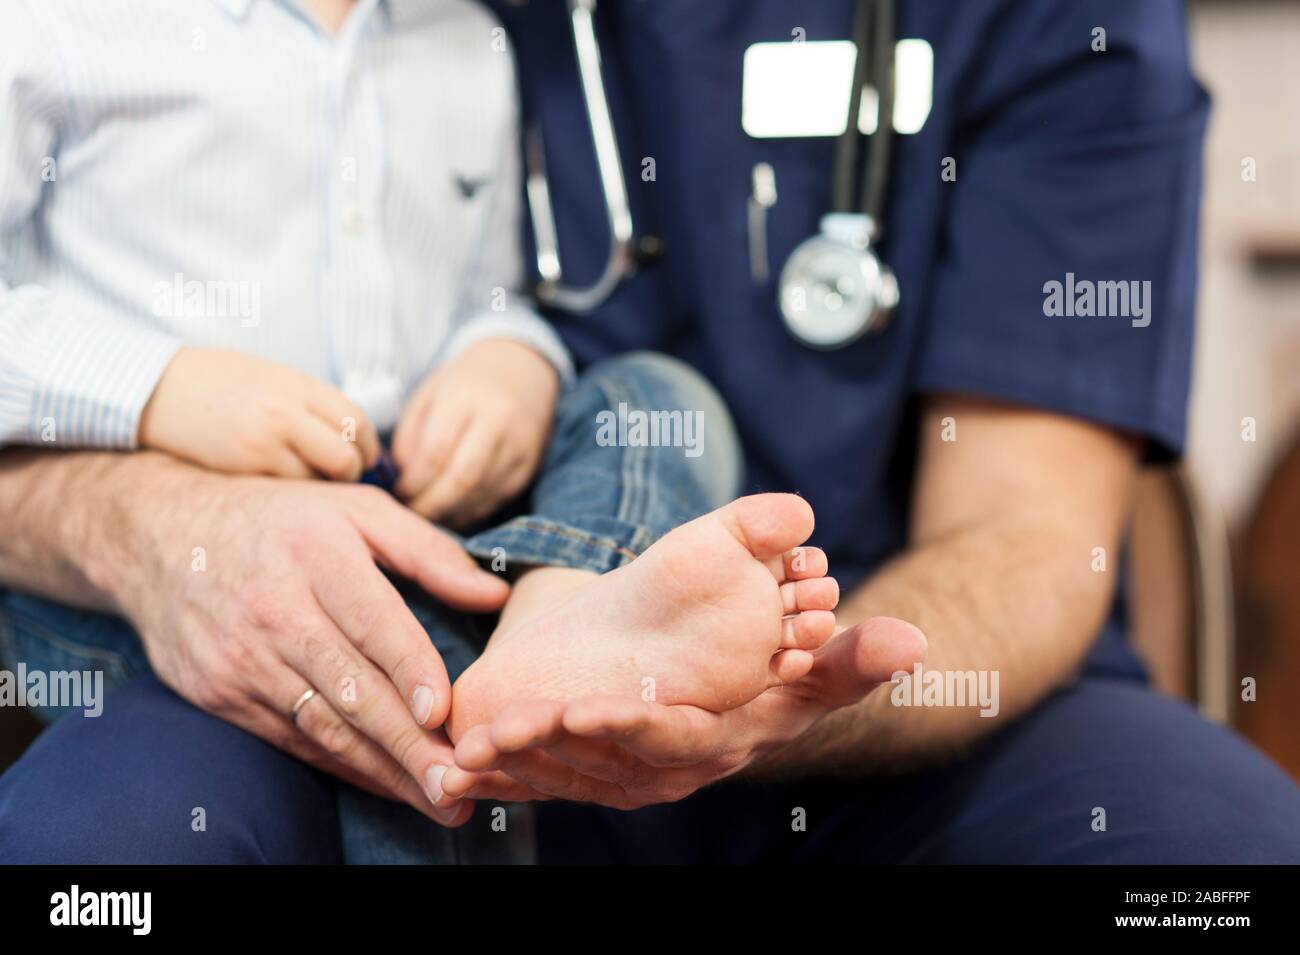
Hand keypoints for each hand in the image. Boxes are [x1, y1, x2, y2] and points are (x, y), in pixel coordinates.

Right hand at [119, 466, 542, 824]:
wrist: (159, 536)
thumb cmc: (282, 519)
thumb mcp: (357, 509)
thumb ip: (429, 551)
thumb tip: (495, 593)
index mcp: (316, 555)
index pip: (368, 619)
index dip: (407, 666)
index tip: (442, 711)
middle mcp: (275, 611)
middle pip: (349, 688)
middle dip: (407, 744)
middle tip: (457, 784)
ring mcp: (241, 658)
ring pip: (323, 726)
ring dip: (383, 771)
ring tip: (437, 801)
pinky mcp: (220, 693)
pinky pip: (292, 740)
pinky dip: (343, 767)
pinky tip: (388, 785)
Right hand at [140, 346, 380, 480]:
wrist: (154, 388)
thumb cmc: (215, 382)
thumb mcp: (272, 378)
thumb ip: (310, 404)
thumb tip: (351, 437)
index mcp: (297, 383)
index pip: (356, 420)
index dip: (368, 445)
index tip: (367, 457)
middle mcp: (286, 409)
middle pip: (346, 454)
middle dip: (352, 471)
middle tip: (343, 478)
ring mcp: (265, 440)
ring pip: (319, 477)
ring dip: (322, 485)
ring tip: (308, 482)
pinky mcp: (244, 465)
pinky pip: (288, 488)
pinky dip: (294, 492)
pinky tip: (282, 488)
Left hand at [392, 338, 557, 526]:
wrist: (521, 369)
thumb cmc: (465, 384)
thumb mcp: (429, 395)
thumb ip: (410, 435)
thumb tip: (401, 480)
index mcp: (465, 397)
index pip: (435, 452)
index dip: (413, 482)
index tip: (397, 493)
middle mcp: (498, 421)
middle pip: (461, 479)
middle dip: (431, 505)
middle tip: (410, 513)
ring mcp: (519, 445)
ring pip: (481, 494)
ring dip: (449, 512)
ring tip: (427, 515)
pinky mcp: (529, 465)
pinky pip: (497, 499)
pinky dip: (471, 512)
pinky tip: (451, 512)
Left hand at [439, 617, 927, 807]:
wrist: (709, 690)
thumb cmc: (760, 674)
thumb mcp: (800, 671)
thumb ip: (848, 661)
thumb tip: (916, 643)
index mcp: (718, 743)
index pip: (674, 737)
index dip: (629, 726)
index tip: (580, 709)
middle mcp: (670, 770)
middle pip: (604, 758)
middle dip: (554, 745)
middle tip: (507, 725)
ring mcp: (628, 779)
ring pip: (564, 773)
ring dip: (515, 763)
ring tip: (470, 749)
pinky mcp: (588, 777)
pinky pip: (539, 782)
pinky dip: (498, 777)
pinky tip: (455, 769)